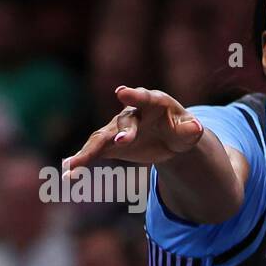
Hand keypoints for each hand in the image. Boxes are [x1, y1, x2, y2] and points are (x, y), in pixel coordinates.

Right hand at [63, 86, 204, 173]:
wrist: (169, 139)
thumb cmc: (181, 130)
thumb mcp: (190, 131)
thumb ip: (191, 130)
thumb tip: (196, 128)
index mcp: (154, 103)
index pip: (145, 97)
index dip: (134, 94)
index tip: (121, 92)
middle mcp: (131, 112)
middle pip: (125, 121)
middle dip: (123, 131)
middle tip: (121, 142)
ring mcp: (117, 128)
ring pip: (102, 138)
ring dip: (88, 151)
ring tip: (73, 165)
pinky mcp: (110, 144)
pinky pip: (94, 152)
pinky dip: (82, 162)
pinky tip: (69, 174)